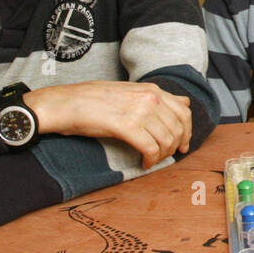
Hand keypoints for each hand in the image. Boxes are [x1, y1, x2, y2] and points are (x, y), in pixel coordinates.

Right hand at [25, 81, 191, 168]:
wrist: (66, 103)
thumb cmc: (94, 99)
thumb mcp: (130, 91)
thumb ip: (158, 97)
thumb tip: (185, 101)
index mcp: (152, 89)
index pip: (184, 111)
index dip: (187, 131)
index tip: (183, 144)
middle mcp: (150, 98)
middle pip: (178, 128)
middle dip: (176, 146)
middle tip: (169, 156)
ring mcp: (140, 111)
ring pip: (166, 140)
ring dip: (162, 155)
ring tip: (152, 160)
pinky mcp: (127, 127)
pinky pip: (150, 148)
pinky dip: (151, 159)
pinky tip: (144, 163)